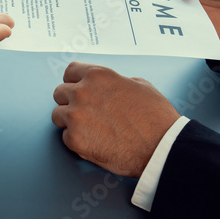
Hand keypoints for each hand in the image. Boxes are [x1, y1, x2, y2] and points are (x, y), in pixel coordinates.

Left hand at [51, 62, 180, 177]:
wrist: (161, 147)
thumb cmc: (155, 118)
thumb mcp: (140, 85)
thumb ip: (116, 82)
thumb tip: (110, 87)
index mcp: (98, 76)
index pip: (70, 71)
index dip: (74, 82)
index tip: (78, 89)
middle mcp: (83, 92)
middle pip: (60, 93)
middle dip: (70, 102)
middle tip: (85, 113)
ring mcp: (76, 116)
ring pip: (58, 115)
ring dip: (69, 121)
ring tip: (88, 129)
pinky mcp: (75, 139)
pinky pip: (64, 137)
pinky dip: (76, 141)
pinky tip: (94, 142)